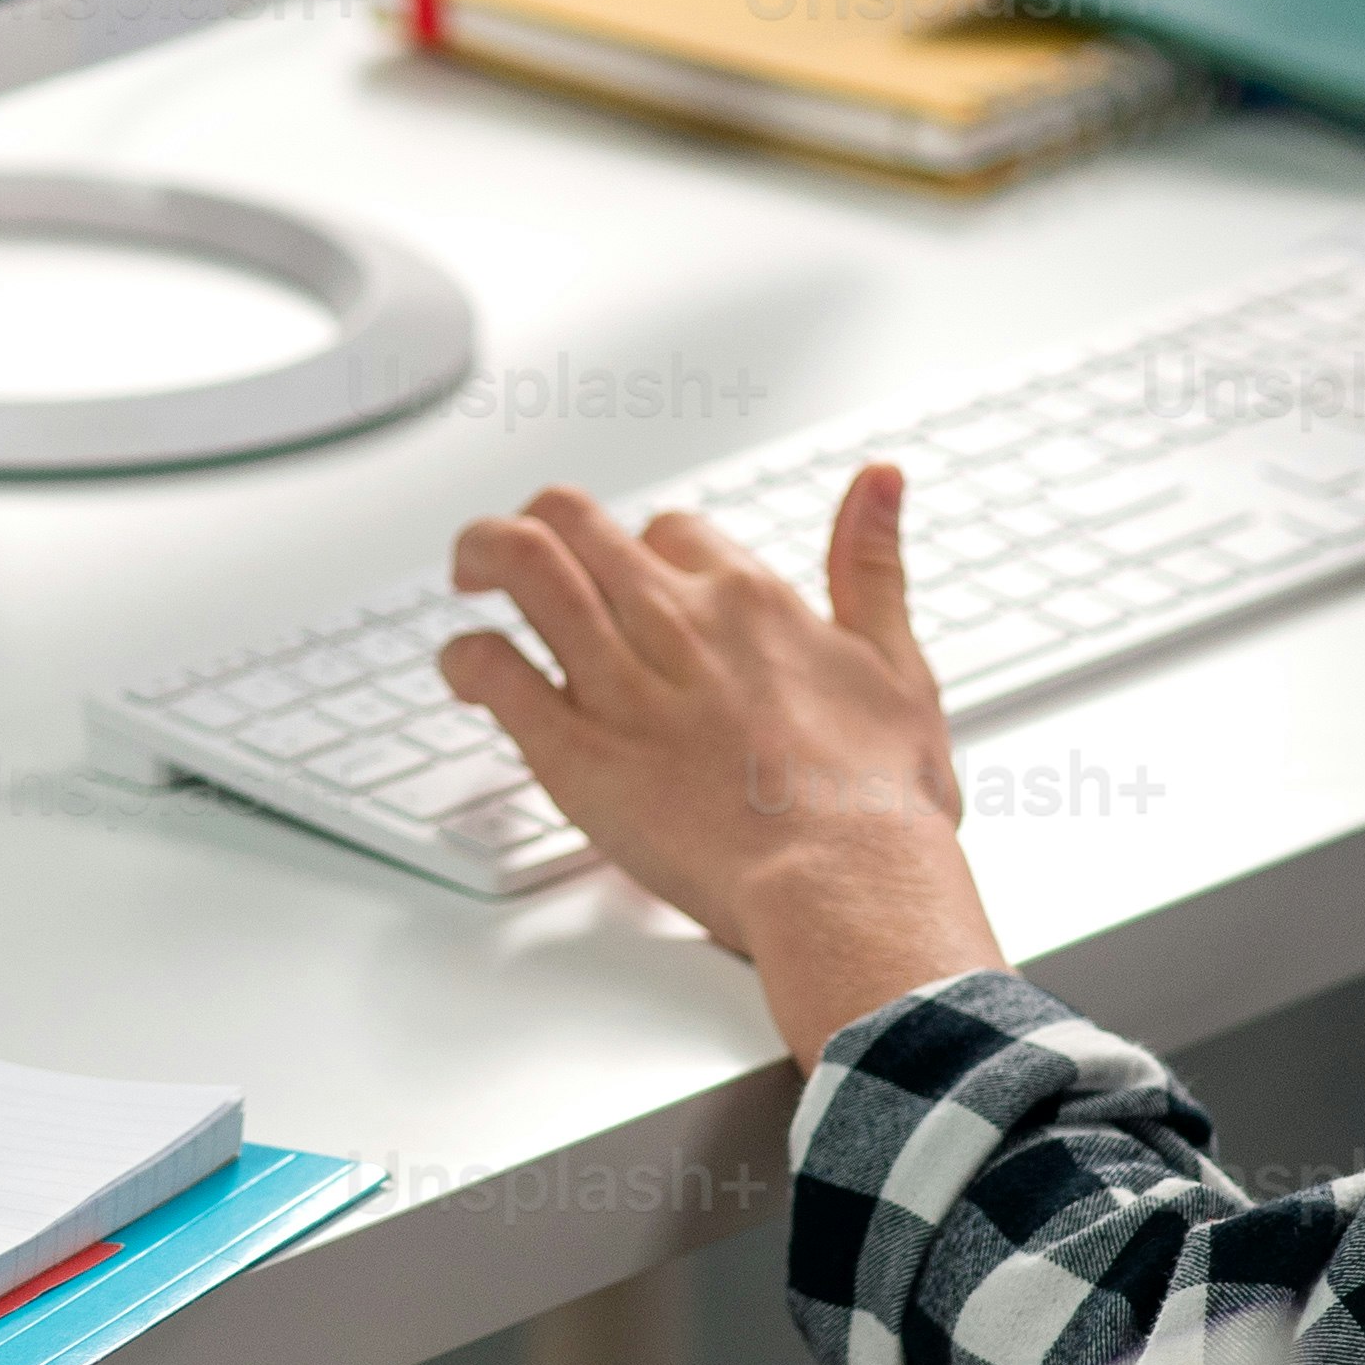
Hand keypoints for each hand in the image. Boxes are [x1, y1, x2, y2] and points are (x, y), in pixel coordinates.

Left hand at [438, 469, 1010, 1064]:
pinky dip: (466, 656)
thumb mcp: (899, 664)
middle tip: (517, 558)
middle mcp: (677, 622)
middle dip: (539, 524)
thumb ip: (872, 567)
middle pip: (579, 522)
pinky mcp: (574, 750)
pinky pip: (494, 670)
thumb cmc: (880, 802)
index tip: (633, 588)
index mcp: (750, 600)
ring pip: (525, 564)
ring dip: (483, 555)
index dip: (644, 556)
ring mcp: (620, 683)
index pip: (670, 532)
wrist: (847, 885)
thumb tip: (880, 479)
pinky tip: (467, 669)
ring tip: (470, 576)